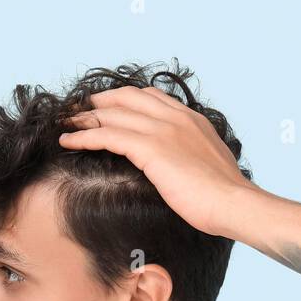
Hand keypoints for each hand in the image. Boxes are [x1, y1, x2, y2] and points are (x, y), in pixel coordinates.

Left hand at [57, 86, 259, 238]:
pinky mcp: (150, 148)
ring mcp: (162, 130)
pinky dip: (83, 137)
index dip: (122, 99)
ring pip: (112, 114)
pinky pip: (107, 136)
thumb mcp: (208, 166)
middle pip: (126, 97)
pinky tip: (68, 141)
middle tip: (77, 111)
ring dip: (84, 118)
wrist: (234, 203)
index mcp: (190, 119)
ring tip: (66, 124)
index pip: (150, 97)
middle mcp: (175, 117)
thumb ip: (191, 157)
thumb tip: (181, 168)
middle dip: (98, 102)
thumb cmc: (225, 196)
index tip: (105, 107)